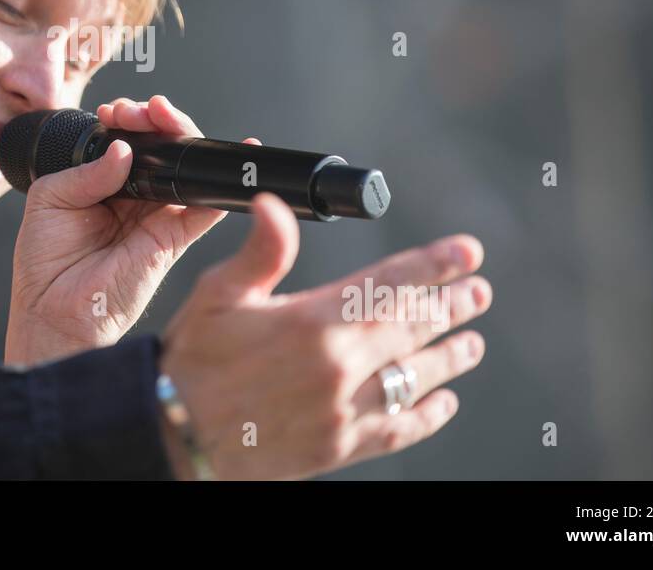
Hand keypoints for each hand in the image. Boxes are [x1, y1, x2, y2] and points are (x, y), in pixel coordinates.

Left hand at [4, 95, 259, 365]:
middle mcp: (133, 197)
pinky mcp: (172, 239)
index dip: (126, 120)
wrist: (52, 314)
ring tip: (162, 117)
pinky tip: (217, 159)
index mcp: (102, 183)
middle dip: (154, 120)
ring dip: (180, 136)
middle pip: (159, 147)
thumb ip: (88, 172)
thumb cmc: (45, 264)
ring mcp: (155, 216)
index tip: (114, 111)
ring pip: (181, 167)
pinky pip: (203, 209)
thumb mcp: (50, 200)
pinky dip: (216, 186)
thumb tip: (124, 148)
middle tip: (140, 111)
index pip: (126, 140)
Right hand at [157, 193, 491, 479]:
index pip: (390, 284)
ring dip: (449, 356)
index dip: (433, 265)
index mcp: (314, 321)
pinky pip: (401, 429)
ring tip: (472, 342)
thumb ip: (261, 251)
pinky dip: (428, 414)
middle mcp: (340, 366)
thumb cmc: (192, 359)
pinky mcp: (341, 448)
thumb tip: (274, 203)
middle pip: (413, 329)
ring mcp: (345, 411)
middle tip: (478, 292)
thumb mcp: (218, 293)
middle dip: (451, 306)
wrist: (174, 436)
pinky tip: (444, 401)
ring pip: (415, 377)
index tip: (467, 253)